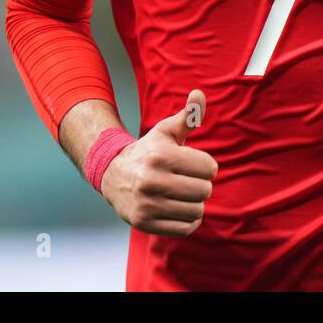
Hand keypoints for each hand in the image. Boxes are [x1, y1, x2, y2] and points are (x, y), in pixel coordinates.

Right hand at [101, 89, 217, 237]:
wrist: (112, 173)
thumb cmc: (148, 151)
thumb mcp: (165, 131)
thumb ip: (187, 115)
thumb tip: (199, 94)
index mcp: (162, 155)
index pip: (210, 168)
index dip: (206, 166)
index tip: (193, 164)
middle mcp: (152, 180)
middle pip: (205, 190)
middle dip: (200, 185)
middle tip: (186, 180)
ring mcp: (147, 204)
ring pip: (197, 211)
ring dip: (194, 203)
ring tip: (181, 194)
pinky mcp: (144, 223)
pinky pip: (185, 229)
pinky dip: (187, 221)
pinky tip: (177, 208)